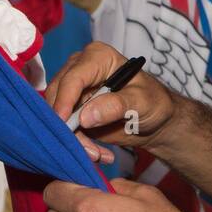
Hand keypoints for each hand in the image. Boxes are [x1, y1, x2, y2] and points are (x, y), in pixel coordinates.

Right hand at [44, 41, 176, 162]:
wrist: (154, 120)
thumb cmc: (153, 102)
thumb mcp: (142, 102)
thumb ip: (116, 105)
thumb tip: (85, 116)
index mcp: (98, 57)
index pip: (74, 77)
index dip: (65, 99)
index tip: (64, 122)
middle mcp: (79, 69)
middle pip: (59, 96)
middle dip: (70, 125)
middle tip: (90, 150)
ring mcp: (73, 90)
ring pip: (57, 115)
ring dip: (75, 139)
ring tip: (99, 155)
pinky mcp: (71, 110)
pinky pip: (64, 128)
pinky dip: (78, 144)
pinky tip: (99, 153)